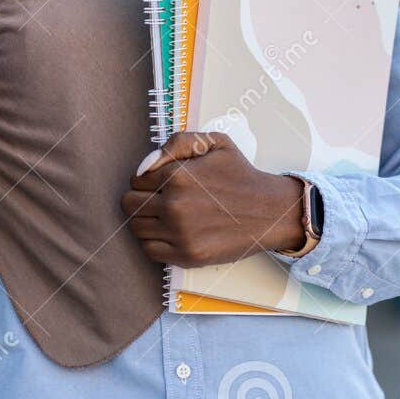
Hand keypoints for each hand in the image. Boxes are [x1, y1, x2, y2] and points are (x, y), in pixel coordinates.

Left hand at [120, 130, 306, 266]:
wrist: (270, 211)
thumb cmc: (241, 175)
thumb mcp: (214, 143)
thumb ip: (176, 143)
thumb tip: (145, 165)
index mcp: (177, 175)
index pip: (135, 180)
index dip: (146, 180)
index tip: (161, 183)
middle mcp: (175, 205)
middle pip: (129, 204)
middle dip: (140, 199)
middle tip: (158, 200)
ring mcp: (180, 233)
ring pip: (136, 228)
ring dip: (146, 221)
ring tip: (165, 216)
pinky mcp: (187, 255)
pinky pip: (149, 250)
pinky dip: (154, 242)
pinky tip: (170, 233)